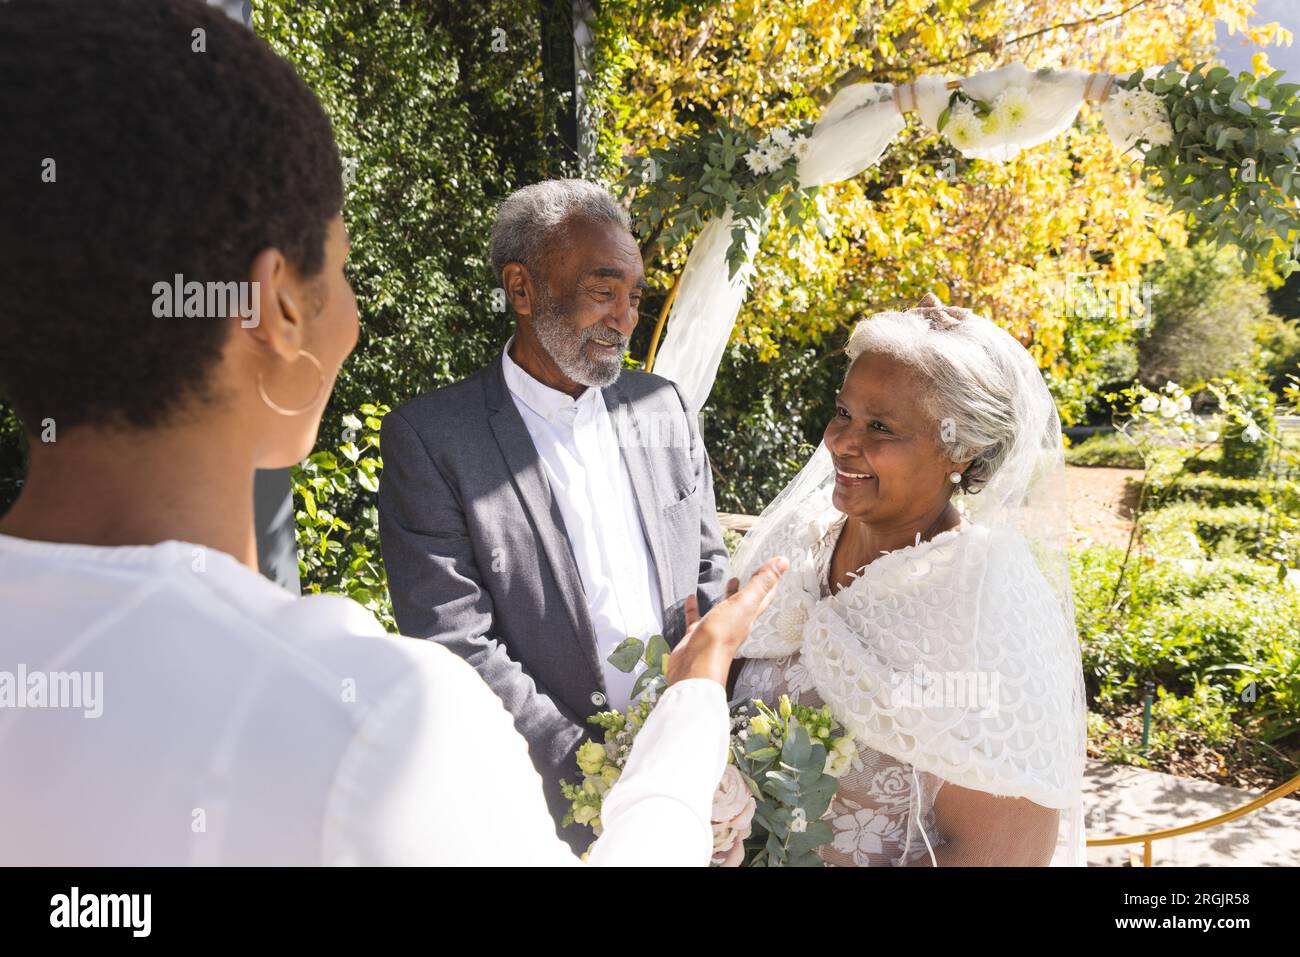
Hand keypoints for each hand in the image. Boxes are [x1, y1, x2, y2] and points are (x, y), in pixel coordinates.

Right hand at [667, 556, 788, 688]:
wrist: (696, 665)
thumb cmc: (721, 635)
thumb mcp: (743, 604)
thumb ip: (761, 583)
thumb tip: (784, 561)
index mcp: (748, 616)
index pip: (764, 596)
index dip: (771, 582)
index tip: (776, 567)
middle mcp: (735, 623)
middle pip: (746, 602)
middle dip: (751, 587)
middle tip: (753, 572)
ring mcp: (715, 630)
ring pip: (724, 609)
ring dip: (727, 595)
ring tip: (729, 580)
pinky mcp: (697, 635)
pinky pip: (697, 618)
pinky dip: (695, 607)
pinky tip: (691, 597)